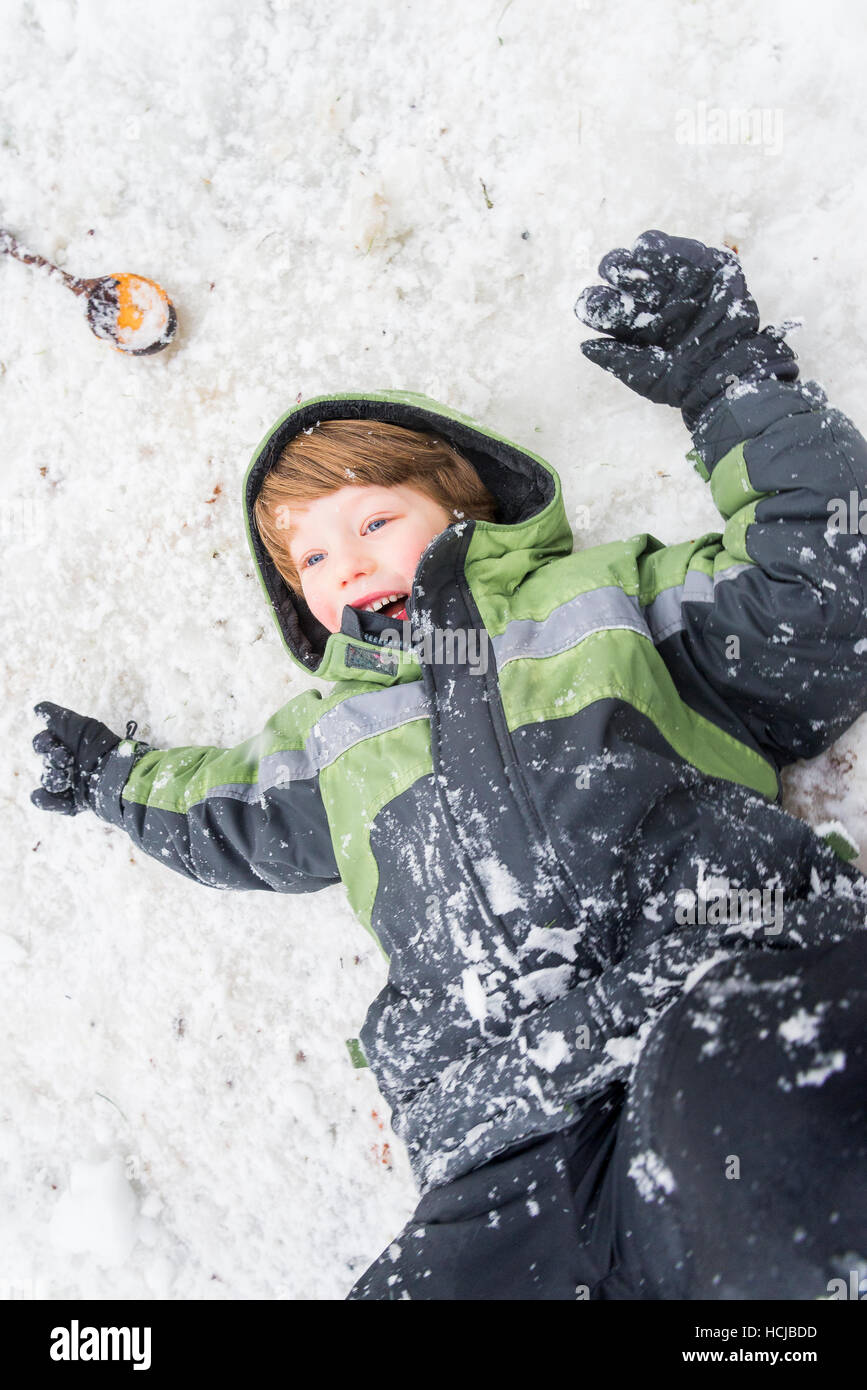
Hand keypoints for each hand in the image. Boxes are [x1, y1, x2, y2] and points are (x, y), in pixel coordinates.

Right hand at [31, 700, 125, 814]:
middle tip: (66, 758)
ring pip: (47, 780)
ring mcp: (70, 783)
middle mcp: (68, 764)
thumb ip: (57, 716)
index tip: (52, 741)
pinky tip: (45, 794)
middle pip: (45, 762)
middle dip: (53, 759)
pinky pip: (47, 802)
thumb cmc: (99, 746)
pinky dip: (43, 799)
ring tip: (66, 777)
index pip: (42, 743)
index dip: (43, 742)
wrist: (115, 773)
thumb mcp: (80, 725)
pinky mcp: (72, 802)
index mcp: (68, 745)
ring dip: (53, 777)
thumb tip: (37, 707)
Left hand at [574, 229, 797, 426]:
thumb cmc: (681, 379)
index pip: (606, 304)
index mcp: (633, 323)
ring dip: (634, 258)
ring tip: (633, 265)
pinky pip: (679, 250)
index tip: (594, 304)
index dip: (596, 301)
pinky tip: (653, 255)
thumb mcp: (643, 374)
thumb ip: (614, 358)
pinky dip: (663, 248)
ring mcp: (675, 283)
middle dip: (614, 268)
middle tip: (616, 273)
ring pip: (646, 256)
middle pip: (622, 272)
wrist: (724, 369)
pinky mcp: (702, 270)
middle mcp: (651, 300)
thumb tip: (583, 344)